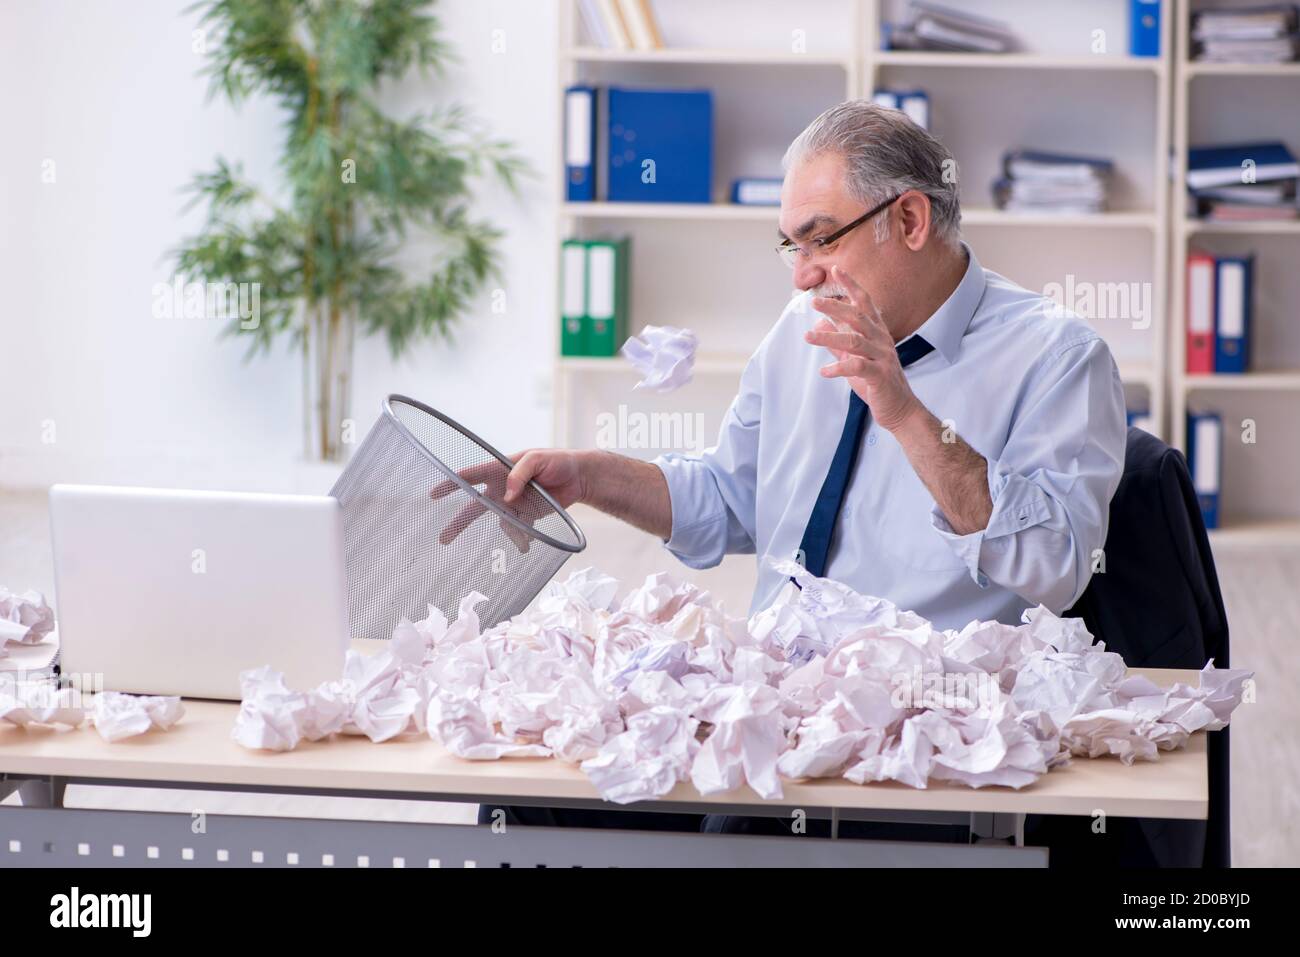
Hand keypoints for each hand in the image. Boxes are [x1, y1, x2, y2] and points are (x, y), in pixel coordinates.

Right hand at [429, 449, 588, 550]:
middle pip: (475, 506)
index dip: (451, 484)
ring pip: (501, 522)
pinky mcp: (527, 514)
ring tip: (523, 542)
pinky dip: (522, 538)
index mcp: (500, 469)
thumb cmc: (557, 461)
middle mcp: (502, 487)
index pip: (470, 476)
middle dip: (459, 522)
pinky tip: (527, 545)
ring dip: (509, 534)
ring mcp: (514, 502)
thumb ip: (519, 474)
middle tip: (443, 538)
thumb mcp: (537, 459)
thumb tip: (507, 495)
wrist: (579, 477)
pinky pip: (518, 530)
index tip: (434, 494)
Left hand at [804, 264, 922, 431]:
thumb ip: (838, 343)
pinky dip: (838, 368)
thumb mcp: (854, 359)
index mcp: (877, 333)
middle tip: (814, 301)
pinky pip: (857, 367)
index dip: (852, 286)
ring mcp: (882, 357)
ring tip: (808, 336)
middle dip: (836, 307)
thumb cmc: (876, 382)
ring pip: (855, 341)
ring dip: (829, 337)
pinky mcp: (880, 375)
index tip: (837, 270)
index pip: (865, 303)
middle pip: (858, 317)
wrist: (899, 409)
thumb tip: (820, 324)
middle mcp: (882, 340)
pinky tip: (824, 372)